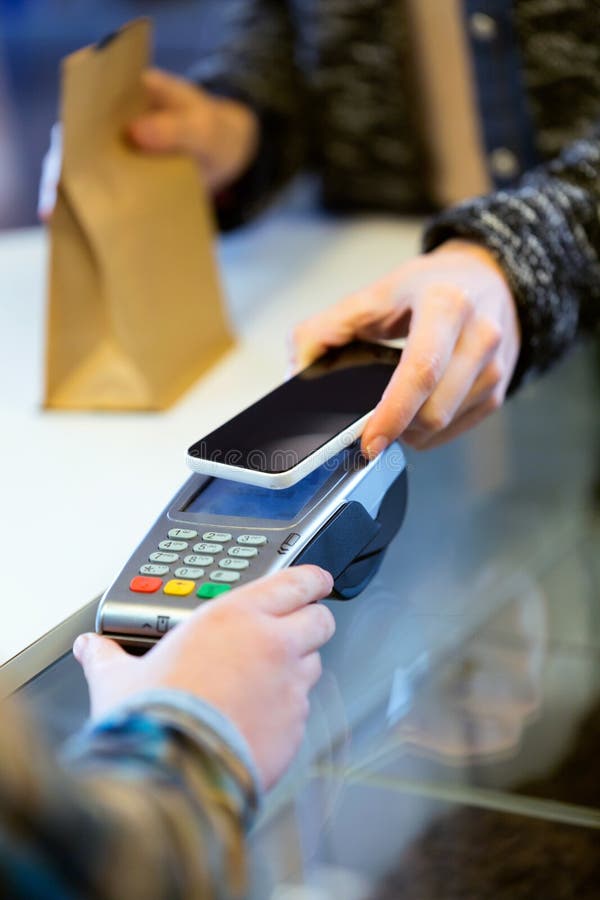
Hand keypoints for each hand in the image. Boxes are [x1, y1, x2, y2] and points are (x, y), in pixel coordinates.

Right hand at [38, 69, 257, 220]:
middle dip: (60, 171)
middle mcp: (109, 126)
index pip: (87, 105)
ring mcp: (114, 158)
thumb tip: (135, 133)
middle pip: (75, 146)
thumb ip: (175, 128)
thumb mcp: (204, 126)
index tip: (62, 146)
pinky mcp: (124, 185)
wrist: (226, 155)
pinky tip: (84, 236)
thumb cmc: (212, 130)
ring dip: (70, 198)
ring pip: (84, 176)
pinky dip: (95, 216)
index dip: (71, 125)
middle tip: (52, 196)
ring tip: (55, 220)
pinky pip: (105, 199)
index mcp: (123, 96)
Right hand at [73, 566, 334, 789]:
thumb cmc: (152, 719)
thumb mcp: (120, 679)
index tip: (315, 581)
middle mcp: (271, 646)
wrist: (174, 775)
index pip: (294, 583)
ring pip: (315, 664)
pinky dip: (288, 710)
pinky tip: (260, 719)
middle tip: (297, 627)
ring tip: (269, 679)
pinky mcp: (295, 728)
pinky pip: (302, 710)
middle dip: (312, 621)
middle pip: (320, 619)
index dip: (311, 580)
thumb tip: (91, 648)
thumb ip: (108, 658)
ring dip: (299, 667)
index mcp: (234, 617)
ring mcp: (289, 688)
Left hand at [292, 240, 520, 453]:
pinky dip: (428, 431)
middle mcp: (480, 336)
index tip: (368, 441)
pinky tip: (417, 407)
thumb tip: (298, 373)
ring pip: (444, 425)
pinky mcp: (499, 390)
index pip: (420, 371)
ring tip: (395, 408)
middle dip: (397, 427)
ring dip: (411, 430)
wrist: (489, 278)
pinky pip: (455, 430)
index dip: (392, 413)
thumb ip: (327, 328)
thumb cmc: (431, 286)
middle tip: (370, 423)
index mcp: (446, 305)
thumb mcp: (377, 292)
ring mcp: (495, 367)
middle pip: (435, 411)